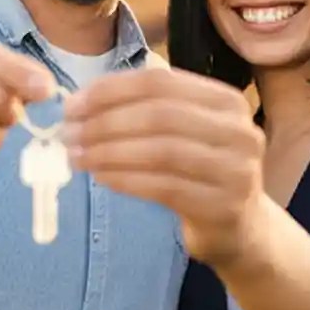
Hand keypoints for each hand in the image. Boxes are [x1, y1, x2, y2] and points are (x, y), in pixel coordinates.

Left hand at [62, 68, 265, 266]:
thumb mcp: (182, 130)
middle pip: (160, 114)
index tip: (72, 105)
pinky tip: (102, 178)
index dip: (111, 90)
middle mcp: (238, 130)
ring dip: (110, 153)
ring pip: (162, 151)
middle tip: (69, 134)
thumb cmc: (198, 171)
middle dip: (106, 123)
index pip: (160, 82)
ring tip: (79, 158)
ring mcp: (236, 169)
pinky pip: (165, 187)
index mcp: (225, 100)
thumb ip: (145, 108)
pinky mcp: (224, 206)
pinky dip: (127, 180)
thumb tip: (81, 101)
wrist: (239, 227)